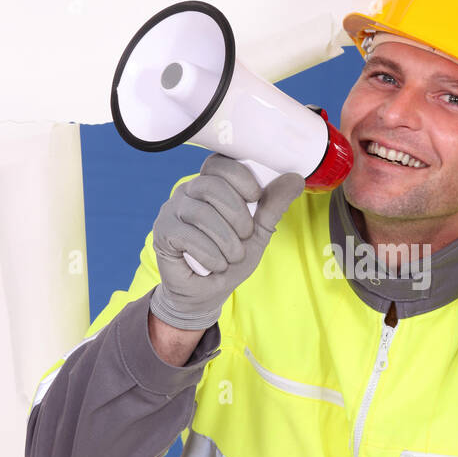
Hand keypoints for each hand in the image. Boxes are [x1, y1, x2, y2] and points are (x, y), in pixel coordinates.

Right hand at [150, 154, 304, 331]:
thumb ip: (273, 206)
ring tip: (231, 257)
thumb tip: (295, 178)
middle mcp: (188, 192)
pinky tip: (214, 266)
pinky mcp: (162, 232)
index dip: (240, 176)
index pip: (220, 163)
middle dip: (237, 214)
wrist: (207, 293)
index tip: (255, 196)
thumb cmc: (230, 258)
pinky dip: (208, 255)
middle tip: (245, 236)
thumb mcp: (258, 233)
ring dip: (225, 241)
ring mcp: (171, 210)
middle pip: (211, 186)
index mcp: (211, 185)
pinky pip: (186, 236)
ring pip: (201, 214)